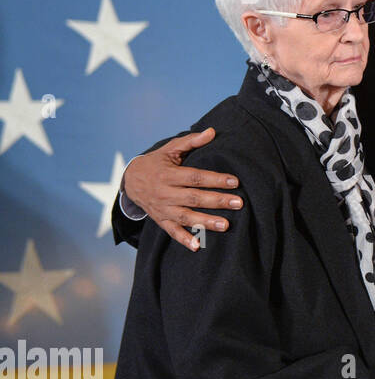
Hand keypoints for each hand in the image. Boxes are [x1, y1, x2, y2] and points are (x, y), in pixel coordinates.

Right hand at [123, 128, 242, 251]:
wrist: (130, 180)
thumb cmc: (157, 162)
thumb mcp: (170, 149)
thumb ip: (191, 141)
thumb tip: (212, 132)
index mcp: (168, 174)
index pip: (195, 177)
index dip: (215, 179)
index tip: (235, 181)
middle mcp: (165, 193)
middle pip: (194, 198)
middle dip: (217, 201)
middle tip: (239, 203)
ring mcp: (162, 209)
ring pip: (186, 217)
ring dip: (206, 222)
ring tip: (226, 225)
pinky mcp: (161, 220)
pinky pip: (172, 231)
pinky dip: (183, 239)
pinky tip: (196, 246)